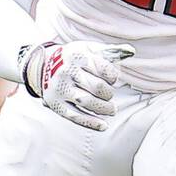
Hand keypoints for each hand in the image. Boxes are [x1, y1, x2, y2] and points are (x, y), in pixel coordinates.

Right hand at [18, 41, 134, 130]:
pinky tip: (104, 126)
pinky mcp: (56, 104)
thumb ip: (110, 51)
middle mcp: (67, 72)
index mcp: (78, 56)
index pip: (104, 69)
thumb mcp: (89, 49)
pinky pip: (75, 116)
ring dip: (103, 108)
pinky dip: (91, 123)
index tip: (112, 79)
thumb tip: (131, 51)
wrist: (43, 65)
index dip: (112, 76)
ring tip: (112, 110)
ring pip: (86, 102)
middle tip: (109, 95)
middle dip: (108, 93)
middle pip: (97, 87)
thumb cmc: (74, 58)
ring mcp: (60, 89)